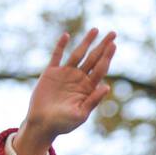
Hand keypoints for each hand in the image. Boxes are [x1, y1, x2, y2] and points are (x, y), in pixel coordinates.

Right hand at [12, 28, 115, 154]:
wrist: (42, 125)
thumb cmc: (62, 124)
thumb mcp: (80, 114)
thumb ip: (93, 100)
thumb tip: (107, 87)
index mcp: (87, 88)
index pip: (100, 69)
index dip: (107, 57)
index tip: (114, 45)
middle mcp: (78, 79)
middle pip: (93, 58)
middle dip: (103, 46)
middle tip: (113, 33)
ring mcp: (65, 74)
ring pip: (78, 54)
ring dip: (86, 42)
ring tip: (95, 30)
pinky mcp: (51, 73)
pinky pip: (57, 56)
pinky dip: (61, 46)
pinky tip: (67, 36)